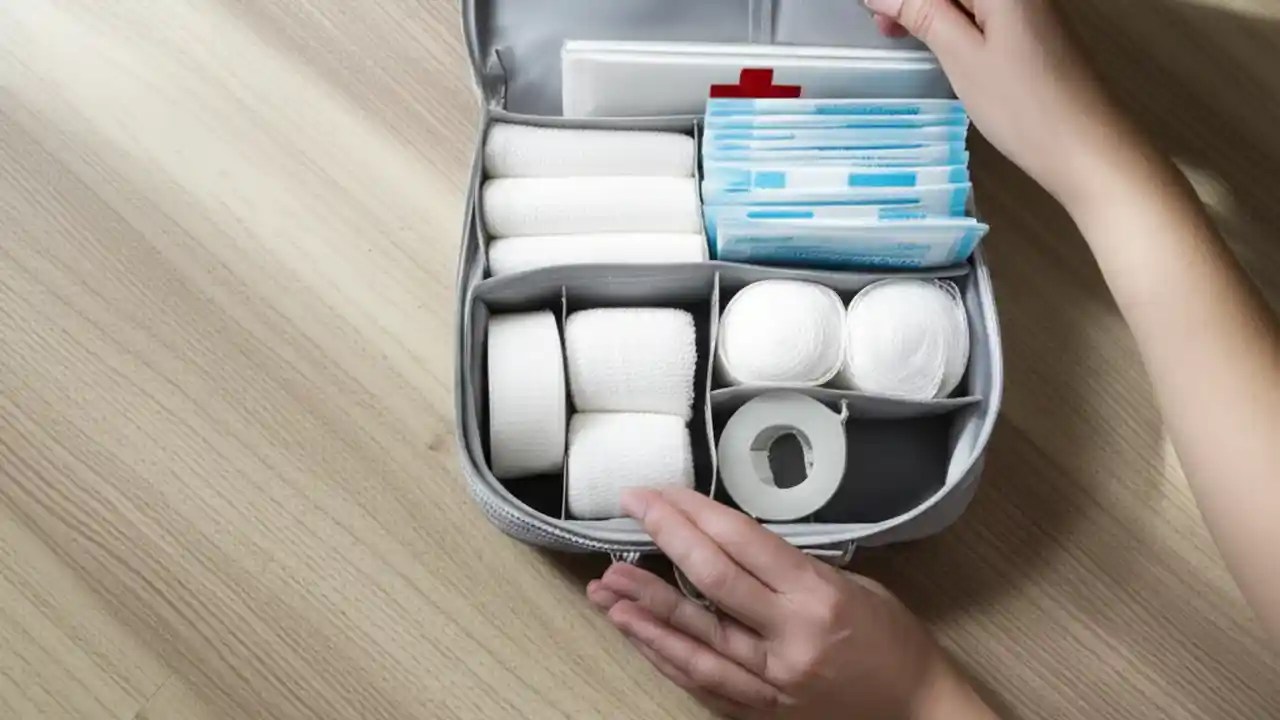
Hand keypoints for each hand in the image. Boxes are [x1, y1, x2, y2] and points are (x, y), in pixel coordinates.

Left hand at [586, 488, 996, 718]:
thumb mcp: (854, 586)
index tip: (661, 491)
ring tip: (606, 585)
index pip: (740, 543)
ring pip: (694, 641)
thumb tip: (730, 543)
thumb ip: (791, 567)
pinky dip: (665, 656)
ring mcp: (772, 682)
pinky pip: (702, 682)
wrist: (917, 711)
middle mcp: (789, 640)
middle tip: (629, 512)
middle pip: (710, 583)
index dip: (693, 512)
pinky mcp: (762, 712)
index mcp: (816, 598)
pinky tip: (636, 633)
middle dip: (664, 541)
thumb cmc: (893, 641)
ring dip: (645, 610)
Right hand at [865, 0, 1151, 212]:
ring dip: (929, 7)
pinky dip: (952, 19)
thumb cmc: (1025, 105)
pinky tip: (934, 38)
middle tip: (881, 23)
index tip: (870, 10)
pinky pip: (983, 9)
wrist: (1088, 148)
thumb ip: (921, 13)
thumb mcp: (962, 57)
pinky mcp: (1031, 27)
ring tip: (899, 32)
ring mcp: (1029, 5)